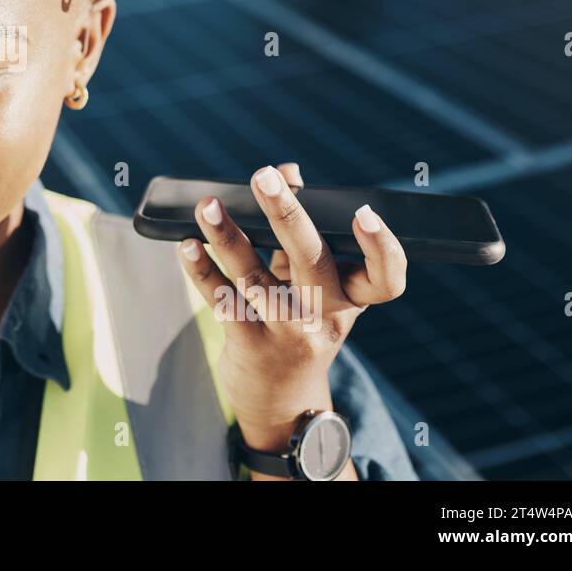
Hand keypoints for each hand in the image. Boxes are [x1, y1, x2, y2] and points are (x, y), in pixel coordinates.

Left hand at [176, 163, 407, 480]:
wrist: (281, 401)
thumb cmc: (299, 323)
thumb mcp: (314, 284)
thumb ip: (300, 230)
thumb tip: (288, 171)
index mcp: (349, 297)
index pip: (385, 279)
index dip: (383, 250)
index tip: (364, 215)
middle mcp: (323, 315)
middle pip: (311, 260)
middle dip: (286, 215)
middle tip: (265, 177)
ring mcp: (286, 331)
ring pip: (254, 276)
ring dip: (227, 237)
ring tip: (207, 205)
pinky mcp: (249, 343)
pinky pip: (222, 300)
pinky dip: (202, 270)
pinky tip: (187, 245)